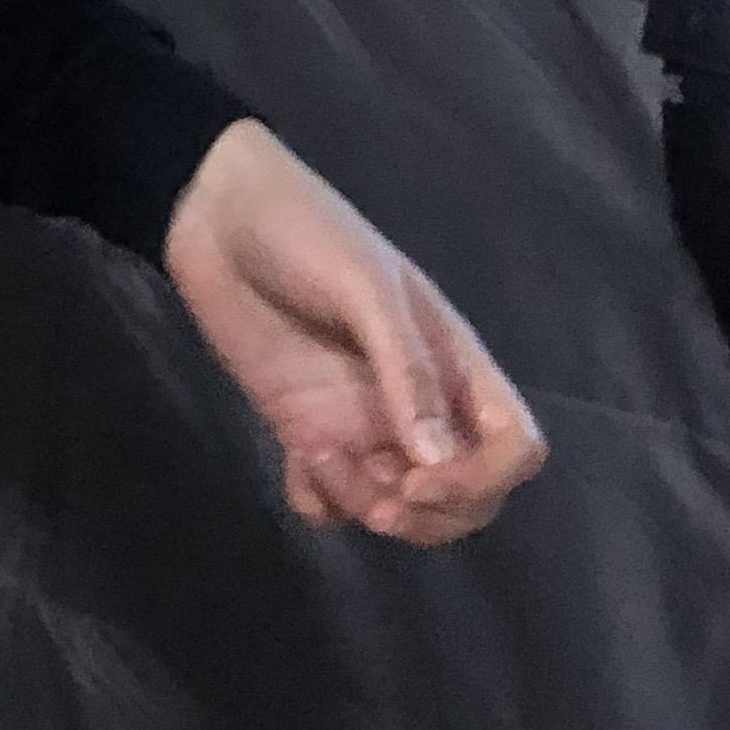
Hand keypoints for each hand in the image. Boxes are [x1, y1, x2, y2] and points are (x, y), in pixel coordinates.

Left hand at [163, 119, 545, 545]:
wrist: (214, 213)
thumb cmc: (304, 232)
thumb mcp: (365, 289)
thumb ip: (405, 370)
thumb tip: (437, 460)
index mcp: (453, 364)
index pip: (515, 448)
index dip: (485, 480)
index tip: (422, 479)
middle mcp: (417, 404)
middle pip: (466, 498)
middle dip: (432, 517)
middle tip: (377, 501)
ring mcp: (360, 421)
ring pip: (398, 508)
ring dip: (368, 507)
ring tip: (318, 457)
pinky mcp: (305, 428)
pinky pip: (330, 500)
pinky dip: (321, 501)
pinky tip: (294, 460)